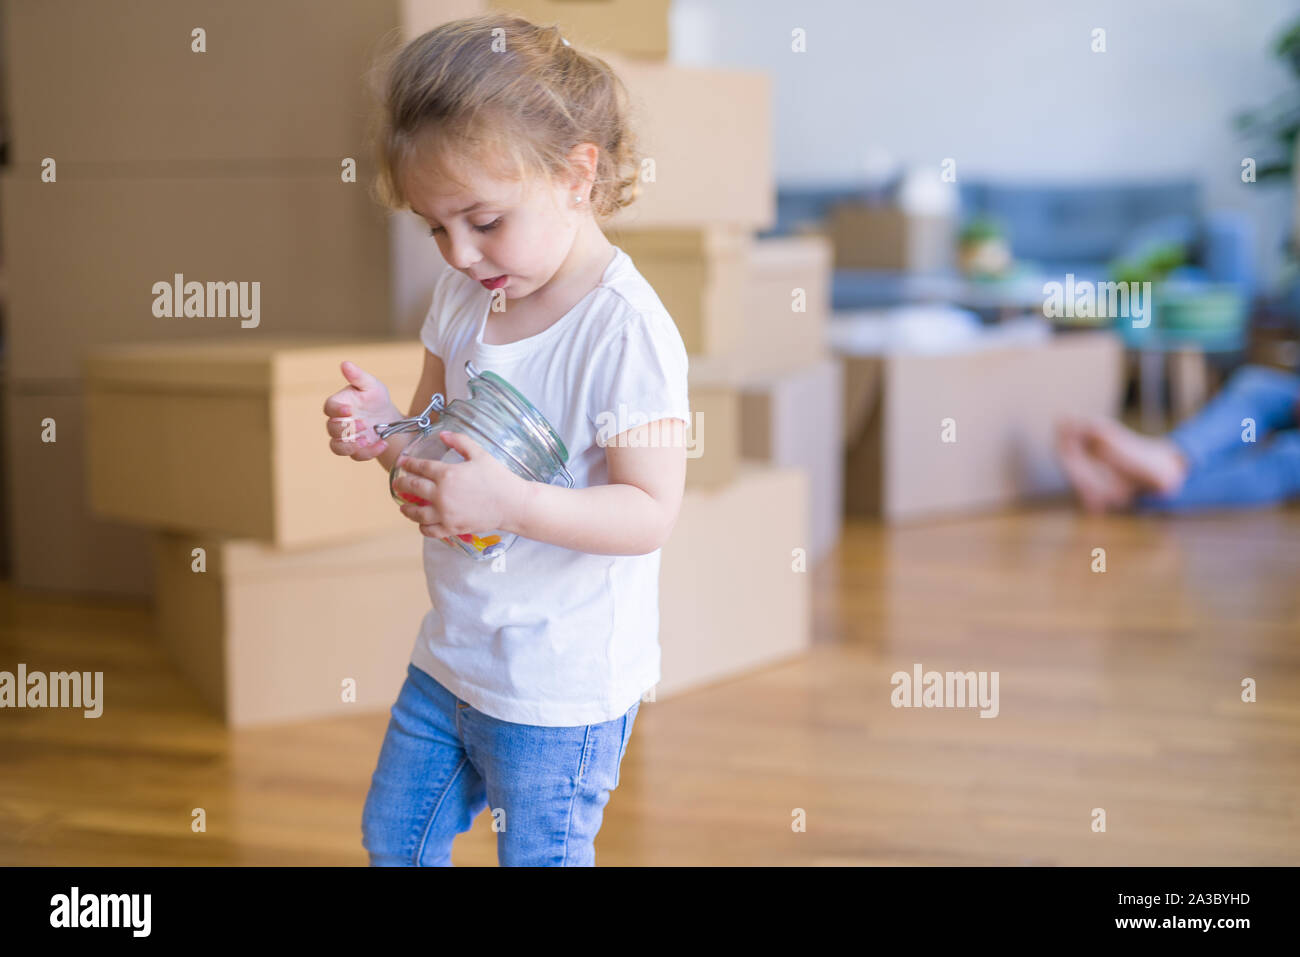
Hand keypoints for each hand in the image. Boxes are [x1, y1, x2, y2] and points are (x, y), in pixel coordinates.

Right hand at [323, 360, 396, 460]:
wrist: (388, 418)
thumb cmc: (375, 398)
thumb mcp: (371, 385)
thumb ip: (357, 376)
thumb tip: (345, 364)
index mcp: (339, 404)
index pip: (329, 407)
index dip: (336, 410)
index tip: (349, 409)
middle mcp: (338, 422)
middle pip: (332, 429)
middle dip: (346, 428)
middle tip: (363, 423)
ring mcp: (346, 438)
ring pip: (337, 447)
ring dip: (350, 445)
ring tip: (366, 439)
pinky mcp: (356, 450)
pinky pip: (356, 456)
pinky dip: (369, 452)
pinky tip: (382, 444)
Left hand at [394, 431, 528, 539]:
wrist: (512, 504)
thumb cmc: (498, 477)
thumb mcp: (480, 454)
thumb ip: (460, 441)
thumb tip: (442, 434)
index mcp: (447, 474)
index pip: (420, 467)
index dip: (408, 464)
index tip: (403, 463)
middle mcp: (442, 494)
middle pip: (413, 488)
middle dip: (402, 484)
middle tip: (397, 483)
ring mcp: (445, 513)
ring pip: (417, 513)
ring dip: (407, 509)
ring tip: (403, 507)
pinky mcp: (452, 527)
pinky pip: (430, 530)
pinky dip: (423, 527)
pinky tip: (422, 524)